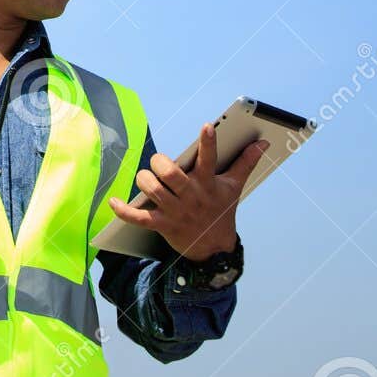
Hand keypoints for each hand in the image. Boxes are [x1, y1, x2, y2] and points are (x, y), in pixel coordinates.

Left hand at [107, 125, 268, 260]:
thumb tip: (263, 142)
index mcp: (208, 184)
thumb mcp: (234, 187)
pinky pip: (139, 218)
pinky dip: (123, 211)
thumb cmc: (221, 210)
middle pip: (171, 176)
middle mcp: (191, 197)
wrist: (214, 249)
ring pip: (153, 191)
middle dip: (161, 164)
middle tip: (161, 162)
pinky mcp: (162, 224)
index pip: (209, 160)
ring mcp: (175, 212)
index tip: (206, 126)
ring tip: (147, 176)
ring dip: (145, 180)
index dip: (208, 144)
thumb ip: (245, 162)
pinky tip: (113, 201)